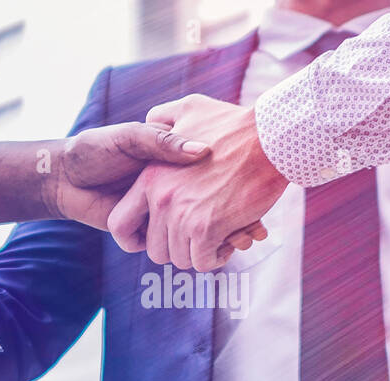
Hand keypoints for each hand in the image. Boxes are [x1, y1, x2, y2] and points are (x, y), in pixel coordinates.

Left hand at [106, 94, 287, 270]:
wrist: (270, 136)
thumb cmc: (235, 124)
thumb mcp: (189, 109)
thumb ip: (163, 120)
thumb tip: (151, 122)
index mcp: (150, 178)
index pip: (119, 225)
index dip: (135, 238)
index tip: (158, 235)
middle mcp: (161, 199)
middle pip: (155, 250)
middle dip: (177, 248)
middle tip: (198, 236)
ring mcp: (182, 215)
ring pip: (180, 259)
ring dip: (199, 254)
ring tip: (217, 237)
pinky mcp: (206, 229)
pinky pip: (202, 262)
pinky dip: (216, 258)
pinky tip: (229, 241)